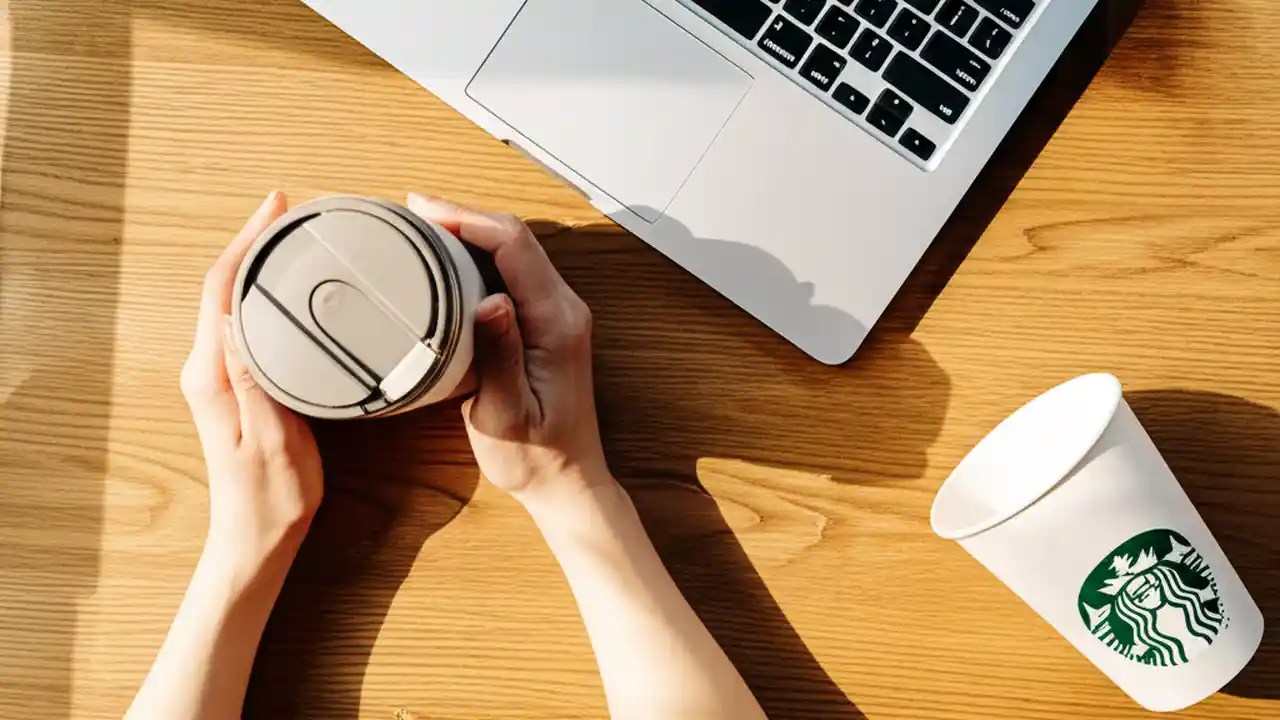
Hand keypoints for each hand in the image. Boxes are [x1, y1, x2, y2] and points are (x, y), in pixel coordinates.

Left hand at [179, 191, 322, 582]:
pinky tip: (287, 287)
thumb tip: (238, 317)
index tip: (274, 209)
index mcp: (212, 376)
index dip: (244, 243)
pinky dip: (262, 293)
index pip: (219, 291)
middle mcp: (207, 369)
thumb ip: (255, 381)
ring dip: (255, 264)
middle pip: (221, 287)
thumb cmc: (271, 498)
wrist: (256, 538)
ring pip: (230, 302)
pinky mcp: (234, 384)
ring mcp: (218, 375)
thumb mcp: (272, 441)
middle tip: (289, 211)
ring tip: (290, 236)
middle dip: (251, 242)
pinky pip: (242, 323)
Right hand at [407, 194, 609, 501]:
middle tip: (413, 211)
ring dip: (473, 231)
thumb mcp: (504, 414)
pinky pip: (516, 272)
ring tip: (425, 226)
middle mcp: (565, 309)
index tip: (424, 209)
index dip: (468, 218)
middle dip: (465, 216)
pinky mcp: (548, 324)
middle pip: (516, 238)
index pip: (514, 246)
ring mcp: (559, 314)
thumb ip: (499, 355)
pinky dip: (481, 255)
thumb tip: (490, 300)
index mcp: (556, 323)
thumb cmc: (535, 457)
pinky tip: (450, 259)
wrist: (566, 481)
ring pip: (516, 251)